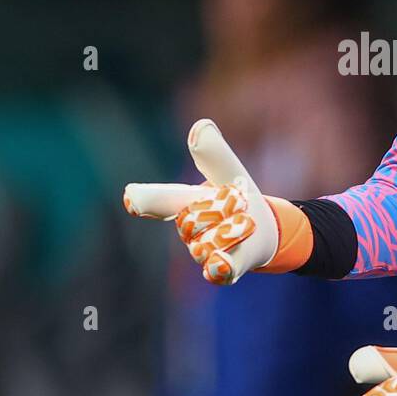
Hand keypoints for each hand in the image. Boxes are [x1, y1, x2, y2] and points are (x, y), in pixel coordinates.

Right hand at [123, 118, 309, 283]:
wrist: (265, 230)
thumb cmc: (238, 196)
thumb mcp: (229, 172)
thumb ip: (214, 154)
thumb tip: (200, 126)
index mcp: (186, 201)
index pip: (164, 199)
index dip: (147, 198)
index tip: (131, 197)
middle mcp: (188, 229)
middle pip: (196, 218)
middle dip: (223, 206)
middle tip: (240, 201)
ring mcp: (202, 252)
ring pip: (210, 242)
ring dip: (234, 230)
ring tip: (247, 223)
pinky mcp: (222, 270)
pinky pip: (216, 270)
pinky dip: (220, 266)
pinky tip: (221, 263)